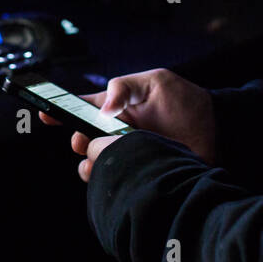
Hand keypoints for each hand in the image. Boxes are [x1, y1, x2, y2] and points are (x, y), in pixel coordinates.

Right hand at [39, 68, 217, 171]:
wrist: (218, 129)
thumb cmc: (186, 100)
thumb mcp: (155, 82)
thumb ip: (125, 87)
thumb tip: (102, 109)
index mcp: (116, 108)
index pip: (81, 108)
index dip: (60, 111)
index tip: (44, 114)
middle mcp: (117, 132)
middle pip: (83, 139)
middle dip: (77, 139)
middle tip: (82, 140)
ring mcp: (128, 153)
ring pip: (95, 162)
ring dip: (90, 162)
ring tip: (99, 159)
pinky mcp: (140, 172)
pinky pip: (115, 179)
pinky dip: (108, 178)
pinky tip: (115, 172)